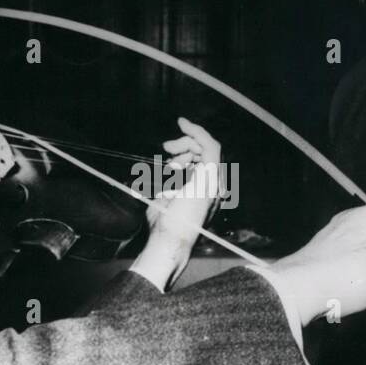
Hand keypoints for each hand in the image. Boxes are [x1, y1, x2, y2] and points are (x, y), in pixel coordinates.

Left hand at [133, 118, 222, 289]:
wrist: (169, 239)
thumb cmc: (163, 226)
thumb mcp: (163, 201)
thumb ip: (165, 189)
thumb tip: (151, 182)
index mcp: (206, 193)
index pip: (202, 164)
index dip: (186, 153)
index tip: (169, 149)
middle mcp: (214, 187)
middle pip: (206, 154)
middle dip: (185, 146)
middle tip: (166, 148)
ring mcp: (214, 182)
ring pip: (208, 148)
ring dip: (187, 141)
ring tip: (167, 148)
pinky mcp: (210, 177)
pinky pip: (210, 147)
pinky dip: (198, 133)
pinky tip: (185, 125)